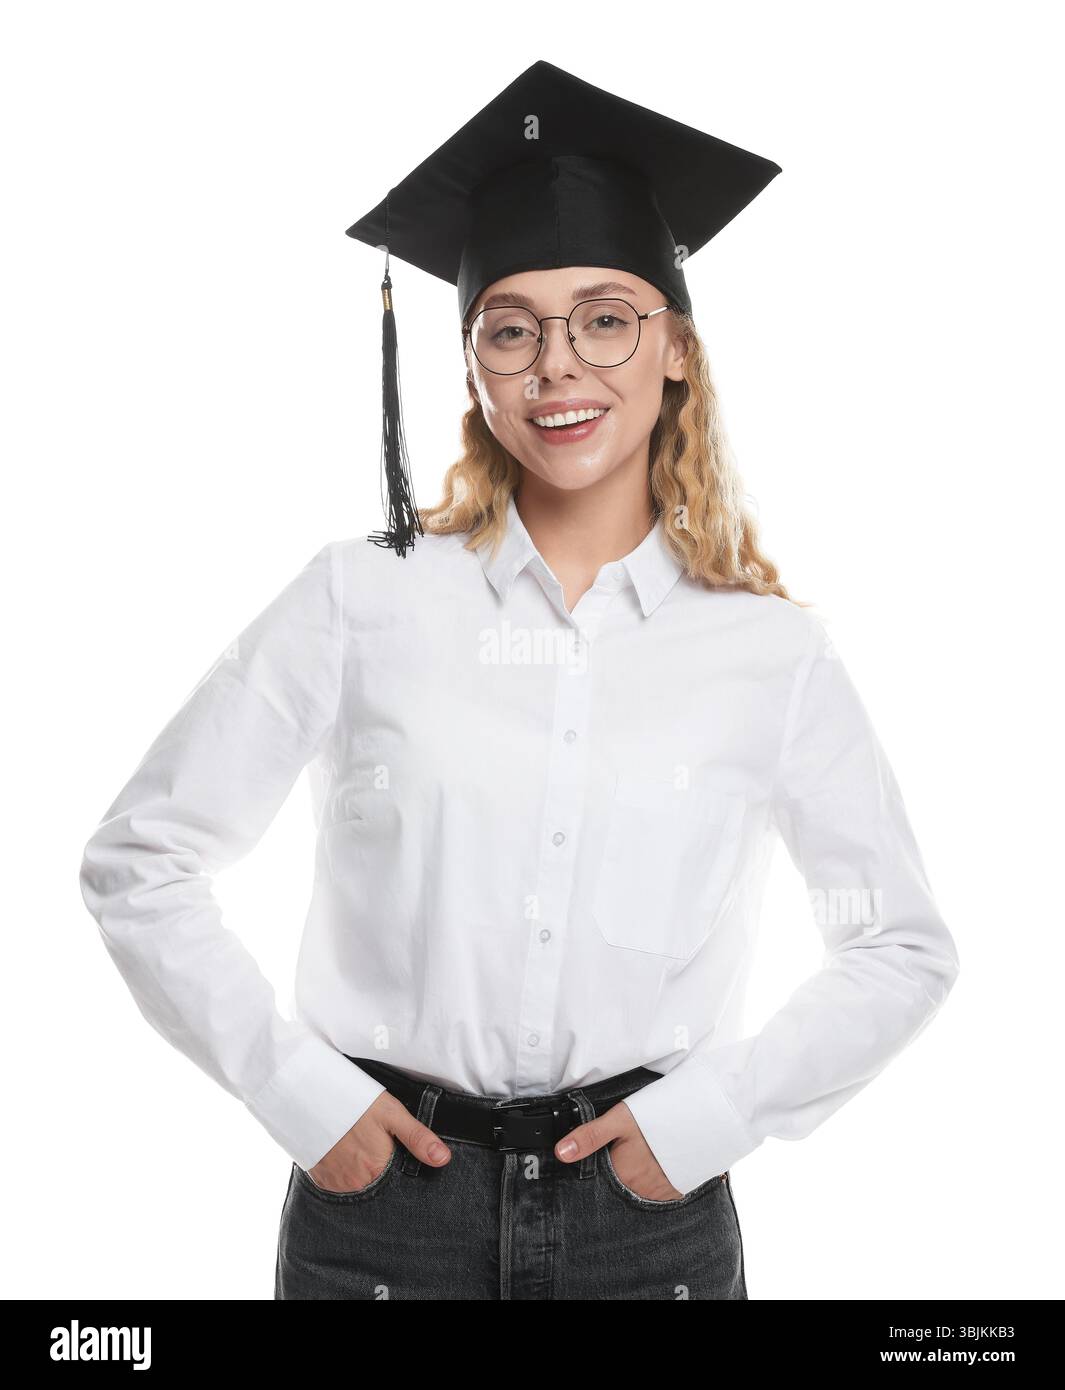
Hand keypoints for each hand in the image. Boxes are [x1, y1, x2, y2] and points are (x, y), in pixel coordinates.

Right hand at [306, 1091, 451, 1192]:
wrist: (311, 1097)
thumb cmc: (355, 1104)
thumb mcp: (392, 1114)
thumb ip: (418, 1138)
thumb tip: (443, 1159)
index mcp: (377, 1171)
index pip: (399, 1186)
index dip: (403, 1177)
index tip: (401, 1163)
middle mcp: (356, 1185)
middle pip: (379, 1189)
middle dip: (384, 1178)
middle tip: (380, 1155)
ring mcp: (336, 1186)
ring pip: (359, 1190)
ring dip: (365, 1179)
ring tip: (364, 1156)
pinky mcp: (321, 1182)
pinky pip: (339, 1189)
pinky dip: (346, 1178)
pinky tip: (348, 1160)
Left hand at [554, 1100, 681, 1200]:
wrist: (701, 1116)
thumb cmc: (658, 1115)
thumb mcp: (619, 1119)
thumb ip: (590, 1137)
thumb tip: (561, 1153)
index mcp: (623, 1175)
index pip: (600, 1180)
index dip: (598, 1167)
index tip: (602, 1156)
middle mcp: (641, 1191)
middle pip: (619, 1187)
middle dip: (616, 1175)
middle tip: (623, 1154)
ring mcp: (661, 1194)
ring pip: (637, 1191)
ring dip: (635, 1180)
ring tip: (639, 1158)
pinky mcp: (677, 1192)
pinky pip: (657, 1194)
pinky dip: (653, 1183)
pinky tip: (654, 1166)